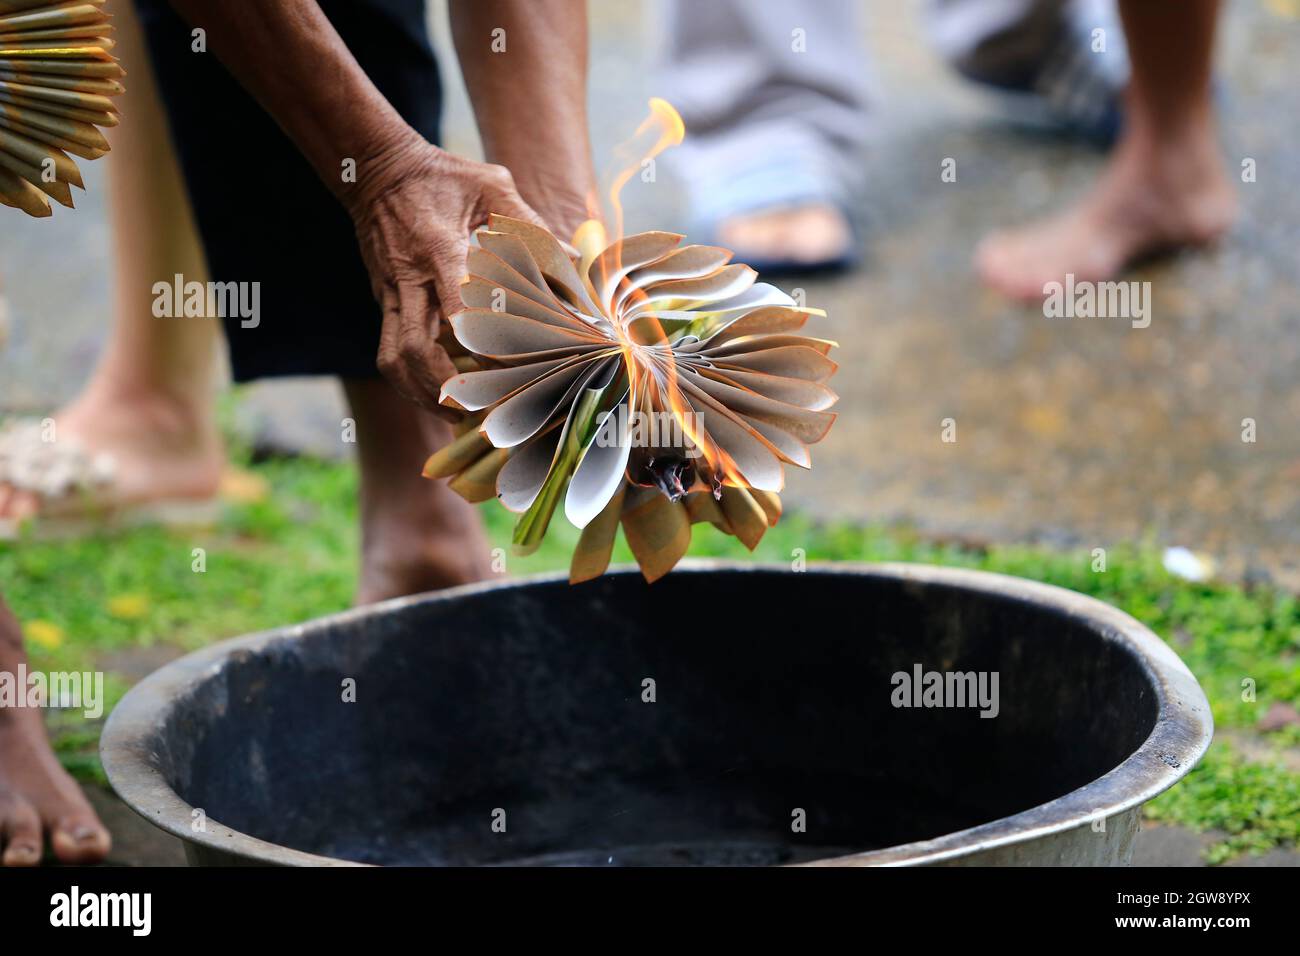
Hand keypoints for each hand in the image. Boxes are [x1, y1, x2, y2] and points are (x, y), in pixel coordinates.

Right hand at [347, 137, 545, 415]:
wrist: (378, 170)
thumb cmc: (444, 176)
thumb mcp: (491, 185)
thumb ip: (531, 224)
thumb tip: (574, 258)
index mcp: (438, 248)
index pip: (457, 308)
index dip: (483, 343)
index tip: (512, 367)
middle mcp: (410, 278)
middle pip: (416, 348)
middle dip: (445, 387)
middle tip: (480, 409)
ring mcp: (392, 294)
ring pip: (394, 359)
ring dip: (421, 393)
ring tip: (455, 414)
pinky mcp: (385, 302)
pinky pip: (389, 352)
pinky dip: (409, 381)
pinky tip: (435, 396)